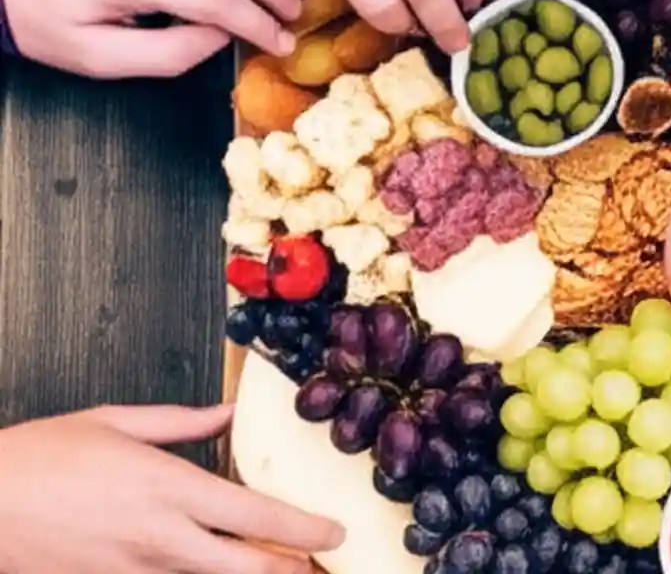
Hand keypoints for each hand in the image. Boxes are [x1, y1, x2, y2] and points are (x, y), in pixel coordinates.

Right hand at [0, 404, 344, 573]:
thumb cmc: (40, 458)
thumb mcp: (116, 422)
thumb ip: (183, 421)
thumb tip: (230, 410)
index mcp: (168, 487)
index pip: (256, 516)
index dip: (305, 528)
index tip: (335, 531)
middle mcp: (161, 538)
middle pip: (250, 568)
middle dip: (293, 568)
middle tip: (321, 562)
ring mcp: (138, 572)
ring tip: (284, 568)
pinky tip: (220, 571)